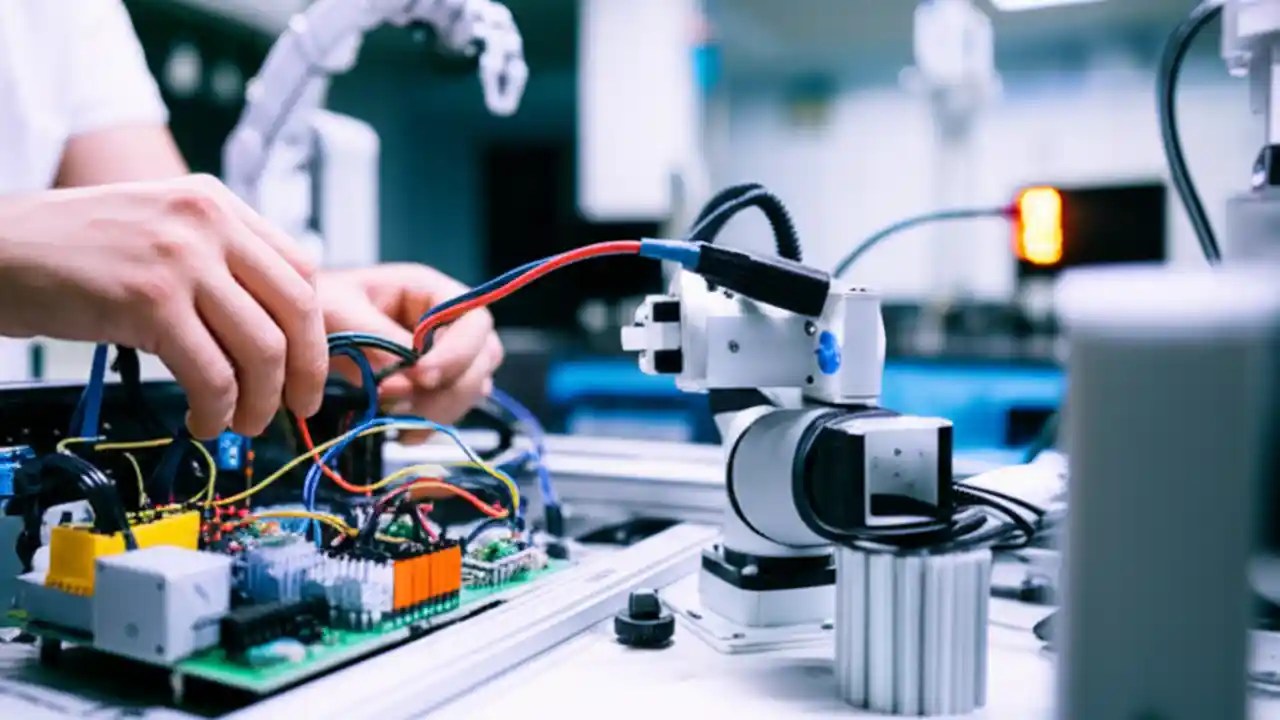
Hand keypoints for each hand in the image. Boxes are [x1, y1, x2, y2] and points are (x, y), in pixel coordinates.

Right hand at [0, 175, 327, 438]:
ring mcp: (181, 258)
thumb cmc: (69, 252)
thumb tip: (275, 332)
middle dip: (307, 371)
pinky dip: (218, 409)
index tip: (311, 371)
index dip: (315, 332)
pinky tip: (203, 419)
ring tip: (240, 422)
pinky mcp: (150, 301)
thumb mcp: (159, 233)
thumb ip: (217, 264)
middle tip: (295, 408)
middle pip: (296, 309)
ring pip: (263, 348)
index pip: (301, 272)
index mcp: (217, 203)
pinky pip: (213, 374)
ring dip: (260, 401)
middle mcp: (208, 222)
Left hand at [318, 264, 502, 440]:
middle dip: (450, 388)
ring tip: (398, 421)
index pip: (474, 320)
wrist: (299, 329)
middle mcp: (446, 320)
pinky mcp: (434, 382)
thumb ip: (376, 340)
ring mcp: (445, 352)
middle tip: (406, 404)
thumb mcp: (338, 312)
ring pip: (473, 386)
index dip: (458, 352)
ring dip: (441, 410)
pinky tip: (402, 432)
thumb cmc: (318, 306)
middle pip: (483, 357)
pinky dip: (431, 424)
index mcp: (429, 290)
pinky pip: (452, 407)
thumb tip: (406, 376)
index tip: (422, 377)